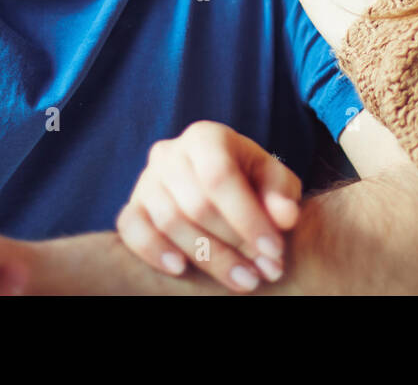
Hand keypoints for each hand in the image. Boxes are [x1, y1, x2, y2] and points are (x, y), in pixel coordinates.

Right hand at [116, 121, 300, 292]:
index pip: (220, 176)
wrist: (220, 184)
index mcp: (206, 137)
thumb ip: (281, 194)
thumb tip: (285, 218)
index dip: (247, 216)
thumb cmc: (251, 180)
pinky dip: (153, 251)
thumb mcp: (274, 180)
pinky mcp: (132, 208)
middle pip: (196, 204)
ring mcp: (146, 180)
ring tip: (243, 281)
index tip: (274, 250)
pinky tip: (180, 270)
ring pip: (169, 222)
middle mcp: (170, 153)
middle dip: (234, 244)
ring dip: (208, 258)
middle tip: (265, 272)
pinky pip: (131, 231)